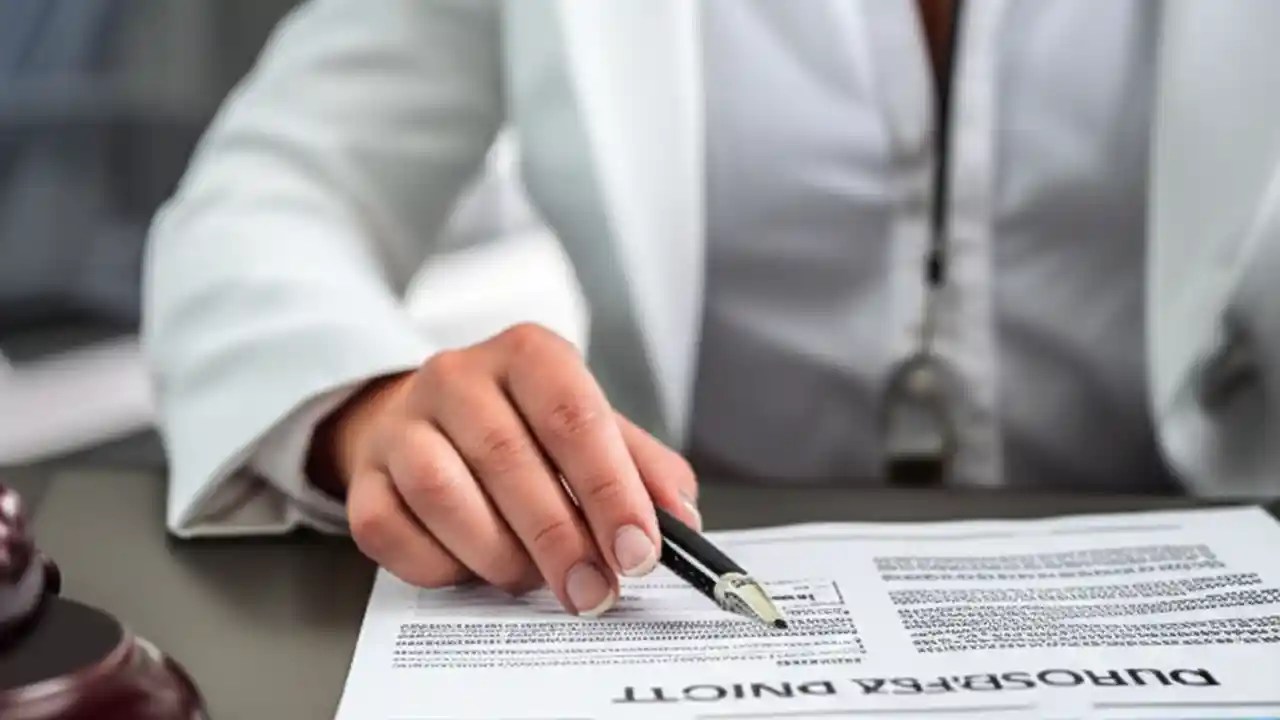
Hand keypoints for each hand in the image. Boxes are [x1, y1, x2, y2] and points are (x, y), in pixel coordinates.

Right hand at [309, 323, 699, 616]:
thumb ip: (645, 471)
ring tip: (533, 579)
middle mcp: (458, 375)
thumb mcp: (598, 432)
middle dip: (560, 539)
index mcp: (528, 355)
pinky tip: (472, 568)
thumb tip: (681, 521)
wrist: (432, 422)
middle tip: (593, 591)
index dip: (610, 489)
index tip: (637, 551)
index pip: (573, 415)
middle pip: (508, 457)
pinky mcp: (364, 476)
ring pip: (442, 492)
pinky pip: (390, 530)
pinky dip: (438, 565)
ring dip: (498, 553)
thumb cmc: (528, 431)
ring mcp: (402, 424)